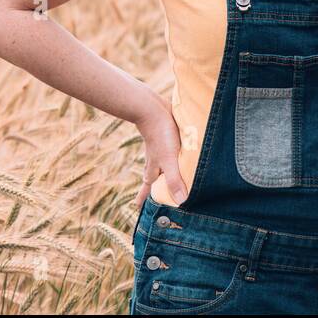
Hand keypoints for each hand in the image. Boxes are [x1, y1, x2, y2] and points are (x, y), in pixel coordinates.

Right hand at [133, 92, 187, 208]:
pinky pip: (170, 151)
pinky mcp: (168, 137)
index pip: (148, 187)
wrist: (153, 109)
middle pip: (153, 176)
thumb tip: (181, 202)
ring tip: (167, 176)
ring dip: (164, 171)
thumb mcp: (169, 159)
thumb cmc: (160, 135)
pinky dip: (173, 155)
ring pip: (161, 163)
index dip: (144, 198)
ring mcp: (161, 148)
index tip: (137, 207)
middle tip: (152, 195)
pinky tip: (181, 152)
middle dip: (153, 187)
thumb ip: (174, 179)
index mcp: (154, 168)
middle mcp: (156, 159)